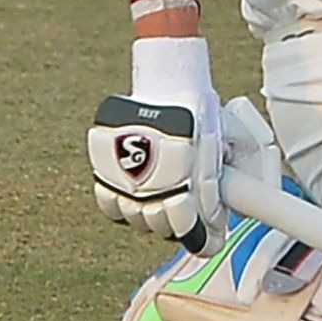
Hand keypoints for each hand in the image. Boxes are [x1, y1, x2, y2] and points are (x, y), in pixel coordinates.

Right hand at [88, 35, 224, 252]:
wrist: (167, 77)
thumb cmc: (196, 109)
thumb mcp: (217, 147)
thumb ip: (214, 187)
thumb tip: (217, 219)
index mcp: (183, 182)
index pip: (190, 230)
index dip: (204, 241)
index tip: (211, 242)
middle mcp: (150, 184)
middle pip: (160, 227)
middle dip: (178, 226)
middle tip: (188, 216)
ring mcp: (123, 176)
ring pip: (134, 218)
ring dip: (150, 215)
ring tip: (163, 199)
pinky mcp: (104, 166)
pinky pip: (109, 202)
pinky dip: (122, 204)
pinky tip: (138, 194)